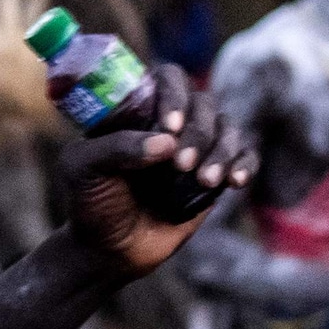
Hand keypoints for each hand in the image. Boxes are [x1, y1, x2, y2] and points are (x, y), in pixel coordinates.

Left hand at [59, 64, 253, 273]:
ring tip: (204, 181)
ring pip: (227, 128)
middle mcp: (171, 122)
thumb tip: (165, 142)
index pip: (167, 79)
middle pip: (203, 104)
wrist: (109, 249)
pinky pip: (245, 156)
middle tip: (181, 165)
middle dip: (198, 132)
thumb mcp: (83, 169)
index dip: (174, 95)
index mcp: (138, 109)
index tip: (169, 127)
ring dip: (221, 151)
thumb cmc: (91, 202)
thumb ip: (115, 149)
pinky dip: (245, 164)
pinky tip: (234, 182)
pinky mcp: (214, 173)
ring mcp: (195, 147)